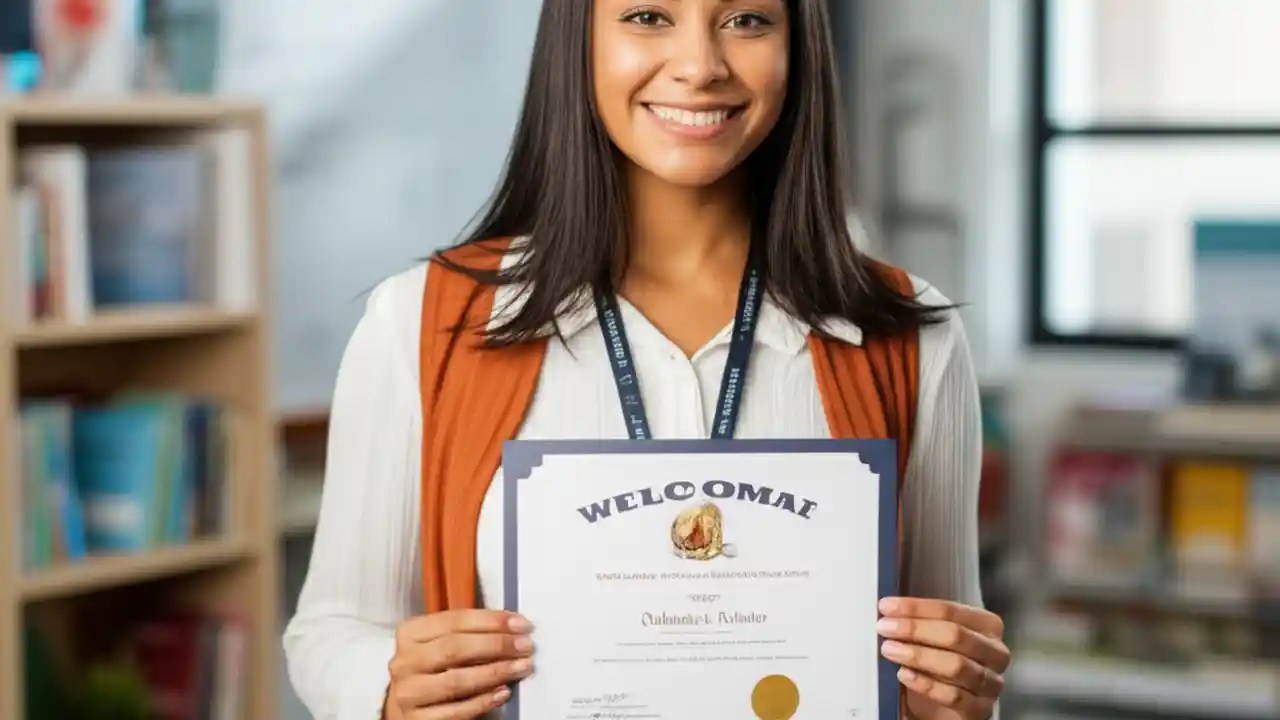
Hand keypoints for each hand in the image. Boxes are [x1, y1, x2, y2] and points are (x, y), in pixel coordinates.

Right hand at [383, 609, 534, 719]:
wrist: (410, 703)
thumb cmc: (433, 668)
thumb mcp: (442, 644)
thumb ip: (469, 634)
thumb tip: (513, 627)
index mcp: (410, 634)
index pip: (454, 620)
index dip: (491, 621)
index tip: (520, 624)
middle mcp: (404, 662)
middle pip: (454, 648)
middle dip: (496, 645)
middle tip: (525, 646)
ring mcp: (408, 693)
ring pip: (455, 681)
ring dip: (494, 672)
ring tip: (520, 667)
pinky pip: (455, 712)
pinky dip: (482, 701)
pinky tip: (503, 693)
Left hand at [876, 597, 1008, 719]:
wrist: (941, 709)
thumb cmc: (937, 664)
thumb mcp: (932, 639)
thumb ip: (919, 622)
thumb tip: (889, 609)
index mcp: (987, 626)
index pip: (951, 611)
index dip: (916, 608)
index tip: (886, 607)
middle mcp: (996, 653)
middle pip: (956, 635)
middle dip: (916, 629)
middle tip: (885, 628)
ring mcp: (991, 683)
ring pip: (956, 665)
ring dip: (918, 655)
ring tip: (890, 650)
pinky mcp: (980, 709)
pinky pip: (953, 695)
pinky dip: (926, 684)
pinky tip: (904, 675)